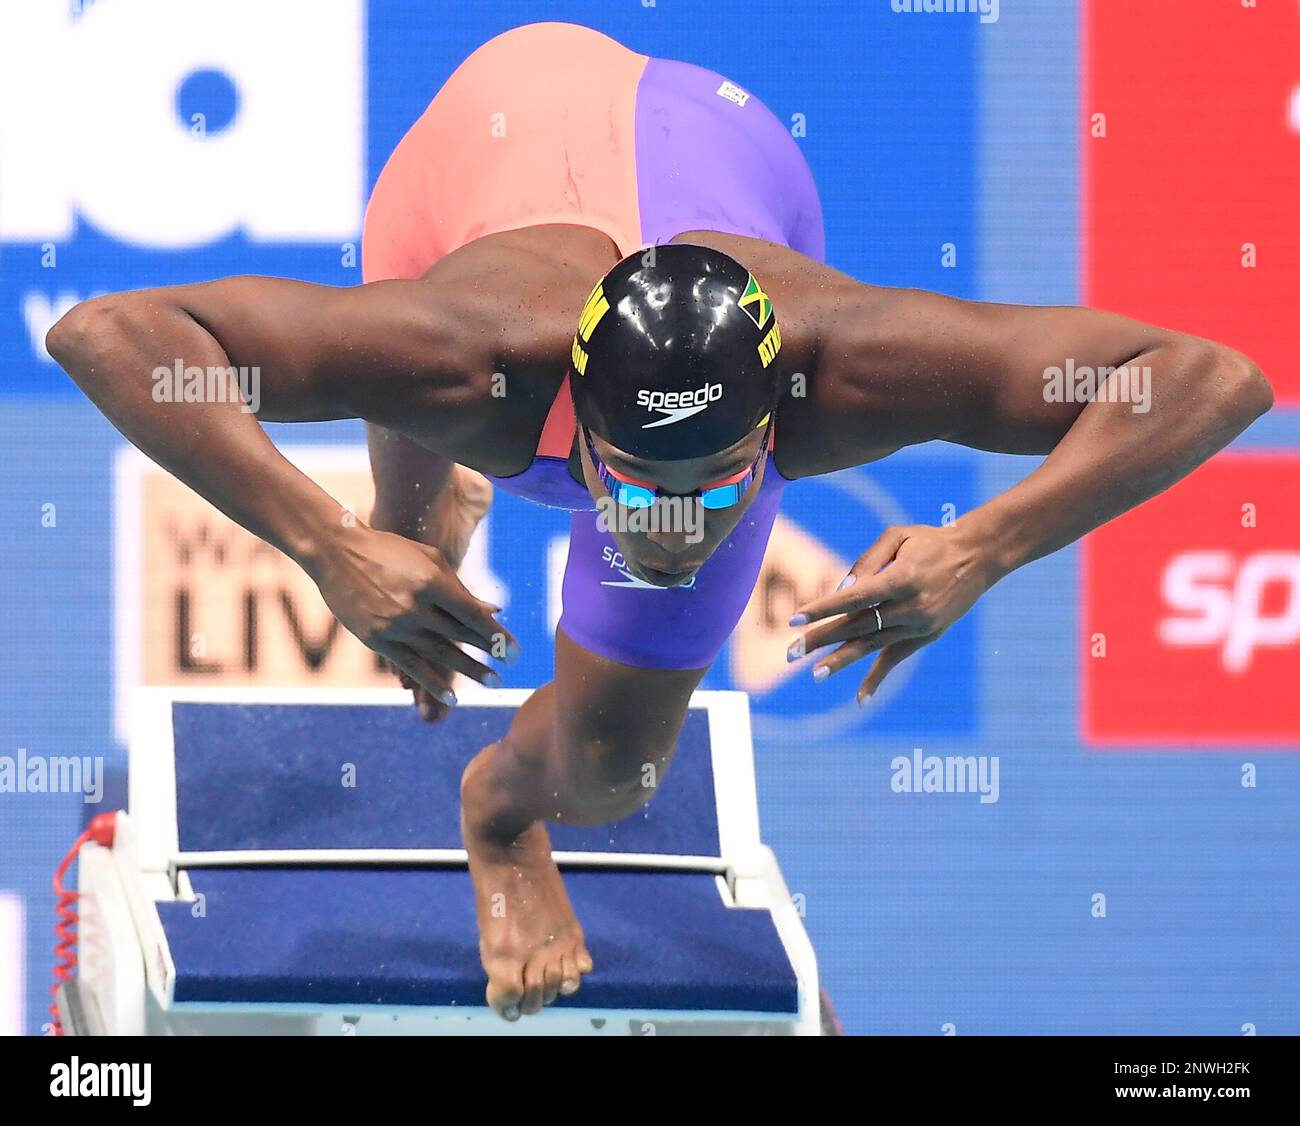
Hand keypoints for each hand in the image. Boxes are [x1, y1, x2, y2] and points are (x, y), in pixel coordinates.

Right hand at [312, 523, 518, 715]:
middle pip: (461, 636)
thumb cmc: (391, 551)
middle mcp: (415, 606)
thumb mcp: (430, 560)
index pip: (473, 615)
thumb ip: (461, 588)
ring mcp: (395, 625)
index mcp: (431, 582)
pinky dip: (433, 685)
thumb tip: (495, 610)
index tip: (516, 651)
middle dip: (489, 655)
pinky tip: (452, 698)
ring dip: (469, 671)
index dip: (497, 636)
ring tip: (493, 683)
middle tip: (510, 668)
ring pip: (439, 655)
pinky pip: (411, 667)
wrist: (337, 553)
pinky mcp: (377, 639)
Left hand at [788, 523, 996, 702]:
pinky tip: (859, 699)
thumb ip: (868, 560)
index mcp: (903, 578)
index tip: (795, 619)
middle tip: (790, 652)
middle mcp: (911, 607)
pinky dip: (877, 679)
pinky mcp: (926, 637)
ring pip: (873, 646)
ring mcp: (920, 626)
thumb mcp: (899, 535)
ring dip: (842, 661)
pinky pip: (896, 660)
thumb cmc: (930, 541)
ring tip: (814, 673)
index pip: (855, 598)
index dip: (824, 609)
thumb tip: (842, 589)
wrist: (977, 557)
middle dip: (822, 639)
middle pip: (858, 626)